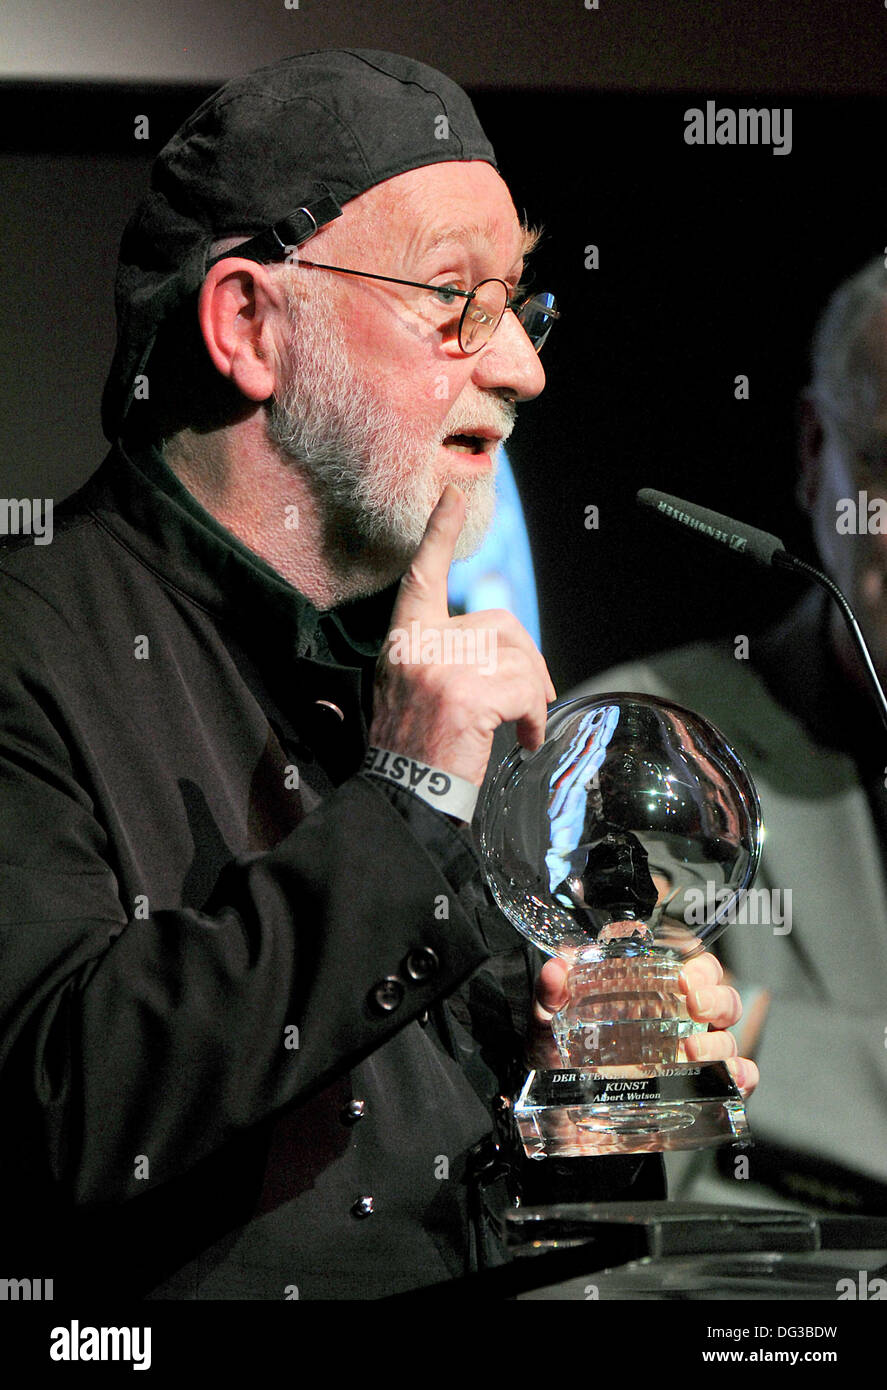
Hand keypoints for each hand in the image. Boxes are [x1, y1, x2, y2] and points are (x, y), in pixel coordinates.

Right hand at [369, 486, 556, 785]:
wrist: (404, 792)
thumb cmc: (414, 746)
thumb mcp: (415, 686)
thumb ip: (447, 654)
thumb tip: (502, 647)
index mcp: (404, 638)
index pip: (423, 575)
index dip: (440, 533)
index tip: (454, 495)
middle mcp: (420, 644)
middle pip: (500, 624)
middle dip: (528, 660)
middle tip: (536, 699)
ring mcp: (442, 668)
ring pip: (518, 660)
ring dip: (533, 697)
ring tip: (524, 729)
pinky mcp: (466, 695)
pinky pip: (525, 690)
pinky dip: (535, 717)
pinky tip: (527, 741)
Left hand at [531, 952, 759, 1098]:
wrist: (562, 1121)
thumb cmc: (561, 1063)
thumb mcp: (549, 1025)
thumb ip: (550, 996)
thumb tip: (556, 969)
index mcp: (648, 994)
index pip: (688, 965)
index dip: (697, 964)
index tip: (684, 975)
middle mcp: (677, 1022)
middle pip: (718, 996)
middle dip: (716, 996)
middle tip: (695, 1004)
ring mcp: (691, 1057)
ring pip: (729, 1037)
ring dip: (720, 1041)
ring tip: (692, 1052)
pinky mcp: (700, 1091)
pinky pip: (738, 1079)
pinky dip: (743, 1076)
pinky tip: (732, 1077)